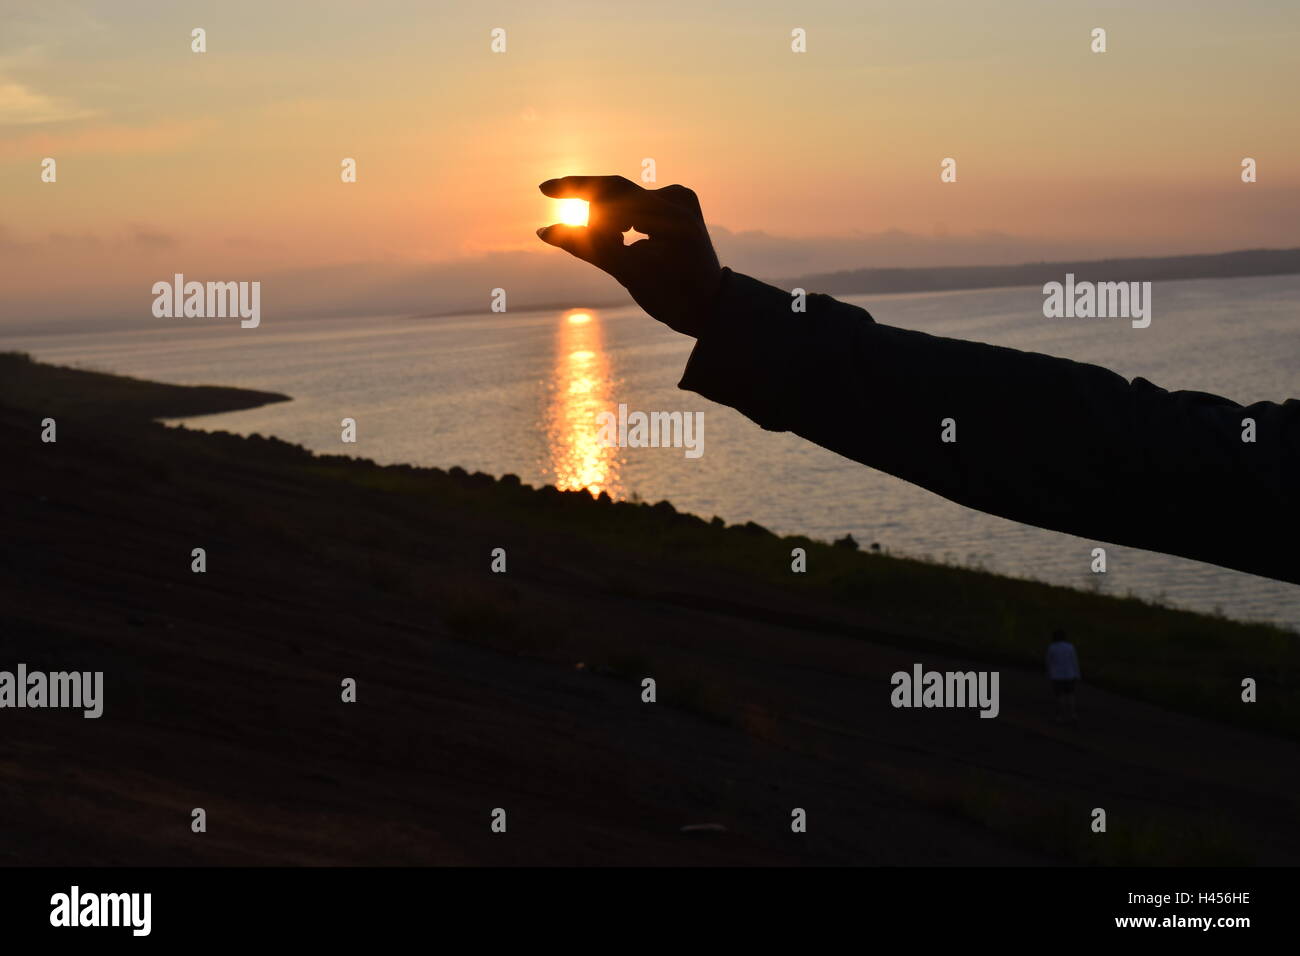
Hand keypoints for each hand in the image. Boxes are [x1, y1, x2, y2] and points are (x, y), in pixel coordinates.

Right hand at [537, 175, 722, 335]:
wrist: (711, 307)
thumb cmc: (673, 297)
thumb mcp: (628, 274)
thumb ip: (587, 247)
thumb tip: (546, 231)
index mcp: (671, 215)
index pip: (613, 190)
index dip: (575, 187)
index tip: (544, 188)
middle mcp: (678, 198)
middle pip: (616, 196)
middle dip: (598, 222)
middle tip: (606, 253)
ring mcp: (681, 199)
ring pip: (624, 202)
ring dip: (611, 225)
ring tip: (623, 253)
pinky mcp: (679, 205)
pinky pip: (637, 205)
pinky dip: (624, 223)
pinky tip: (631, 243)